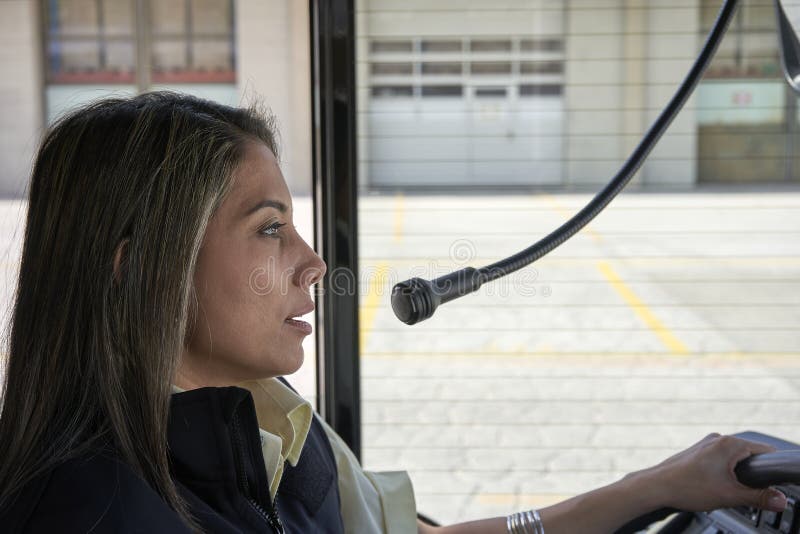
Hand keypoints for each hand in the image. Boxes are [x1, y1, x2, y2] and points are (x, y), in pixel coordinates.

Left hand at [637, 433, 786, 512]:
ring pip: (734, 459)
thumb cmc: (686, 487)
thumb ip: (759, 497)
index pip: (765, 450)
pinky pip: (720, 460)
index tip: (772, 483)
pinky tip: (714, 485)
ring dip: (736, 474)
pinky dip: (723, 472)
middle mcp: (718, 439)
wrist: (656, 486)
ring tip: (725, 489)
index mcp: (729, 444)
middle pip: (750, 455)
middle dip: (752, 474)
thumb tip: (780, 499)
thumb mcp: (730, 496)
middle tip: (743, 491)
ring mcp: (706, 444)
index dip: (771, 469)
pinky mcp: (698, 451)